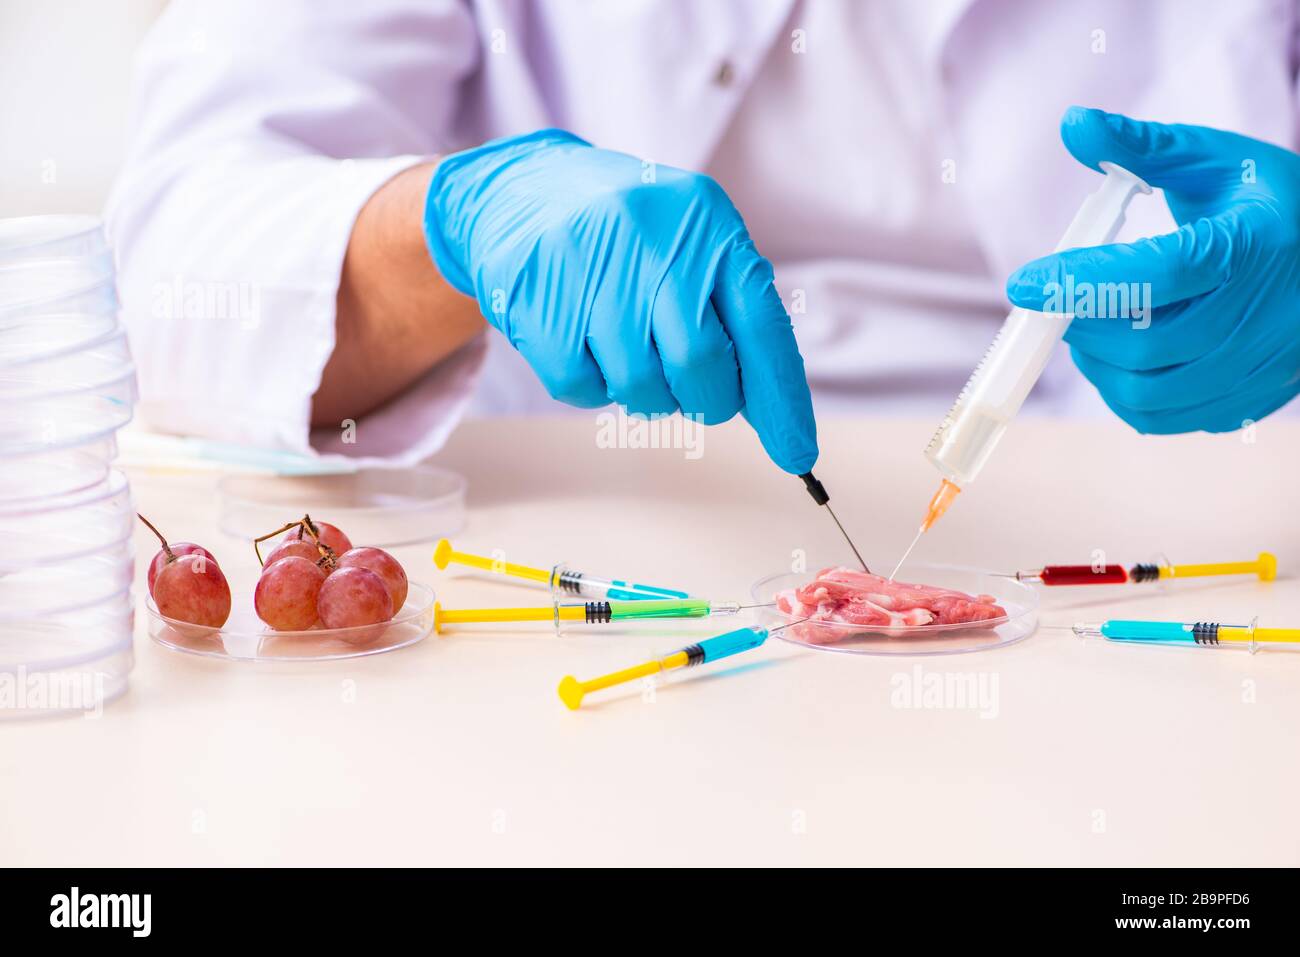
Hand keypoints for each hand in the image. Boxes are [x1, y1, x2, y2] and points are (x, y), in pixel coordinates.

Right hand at [422, 129, 817, 473]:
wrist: (518, 191)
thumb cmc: (627, 237)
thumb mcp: (691, 246)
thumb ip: (735, 315)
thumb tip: (776, 414)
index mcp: (706, 220)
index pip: (762, 323)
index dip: (781, 397)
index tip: (797, 454)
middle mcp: (651, 235)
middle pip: (701, 367)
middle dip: (706, 399)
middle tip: (692, 389)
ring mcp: (588, 267)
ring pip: (641, 388)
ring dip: (646, 394)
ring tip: (630, 350)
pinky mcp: (537, 300)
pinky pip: (582, 388)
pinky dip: (592, 387)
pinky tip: (586, 344)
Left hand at [1007, 106, 1299, 432]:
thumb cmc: (1269, 202)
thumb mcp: (1215, 162)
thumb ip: (1142, 148)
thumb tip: (1073, 124)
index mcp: (1256, 246)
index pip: (1159, 273)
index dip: (1084, 281)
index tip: (1023, 282)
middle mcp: (1266, 315)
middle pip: (1148, 345)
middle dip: (1083, 326)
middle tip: (1055, 303)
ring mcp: (1263, 364)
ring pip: (1152, 393)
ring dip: (1098, 366)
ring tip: (1085, 329)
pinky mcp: (1253, 398)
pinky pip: (1168, 418)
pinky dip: (1125, 396)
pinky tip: (1117, 361)